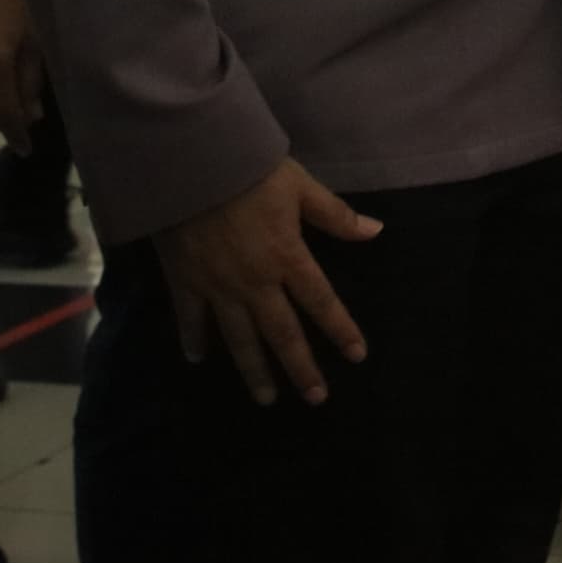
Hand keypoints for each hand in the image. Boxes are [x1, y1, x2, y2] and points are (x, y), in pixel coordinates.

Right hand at [153, 158, 381, 405]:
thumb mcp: (301, 187)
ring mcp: (218, 286)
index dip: (341, 330)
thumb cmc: (250, 171)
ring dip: (254, 371)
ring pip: (239, 338)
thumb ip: (336, 215)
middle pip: (282, 334)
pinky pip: (190, 318)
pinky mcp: (184, 281)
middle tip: (316, 399)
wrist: (191, 164)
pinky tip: (197, 359)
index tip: (358, 356)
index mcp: (288, 257)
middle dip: (301, 369)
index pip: (322, 301)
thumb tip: (377, 231)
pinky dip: (193, 340)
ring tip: (266, 399)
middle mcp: (256, 282)